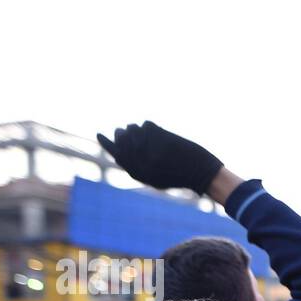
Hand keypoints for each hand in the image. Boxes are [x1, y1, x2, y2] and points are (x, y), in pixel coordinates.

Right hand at [97, 121, 223, 194]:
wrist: (201, 173)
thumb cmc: (179, 176)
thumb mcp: (154, 177)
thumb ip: (135, 165)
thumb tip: (119, 152)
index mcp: (137, 172)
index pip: (114, 154)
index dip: (105, 143)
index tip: (98, 134)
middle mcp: (139, 159)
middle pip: (120, 137)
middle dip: (123, 133)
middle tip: (129, 132)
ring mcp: (148, 146)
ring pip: (133, 127)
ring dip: (140, 130)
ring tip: (154, 140)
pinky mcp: (158, 136)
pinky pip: (146, 124)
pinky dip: (152, 128)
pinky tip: (162, 136)